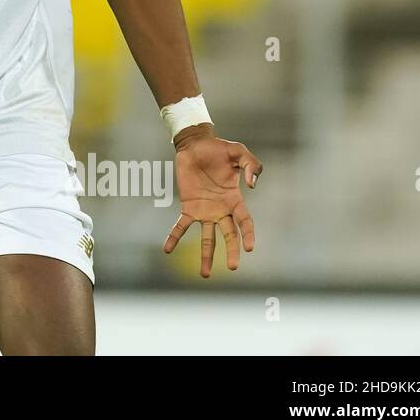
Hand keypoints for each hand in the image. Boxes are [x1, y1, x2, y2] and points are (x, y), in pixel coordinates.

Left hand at [163, 125, 261, 276]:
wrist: (196, 144)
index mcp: (235, 199)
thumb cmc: (220, 148)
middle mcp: (221, 209)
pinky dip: (175, 237)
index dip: (248, 235)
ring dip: (206, 255)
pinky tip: (167, 250)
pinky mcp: (188, 206)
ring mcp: (204, 210)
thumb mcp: (240, 152)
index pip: (245, 222)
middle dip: (230, 251)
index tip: (249, 249)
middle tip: (231, 267)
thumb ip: (253, 166)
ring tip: (204, 275)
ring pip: (207, 237)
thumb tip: (252, 186)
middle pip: (228, 235)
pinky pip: (181, 225)